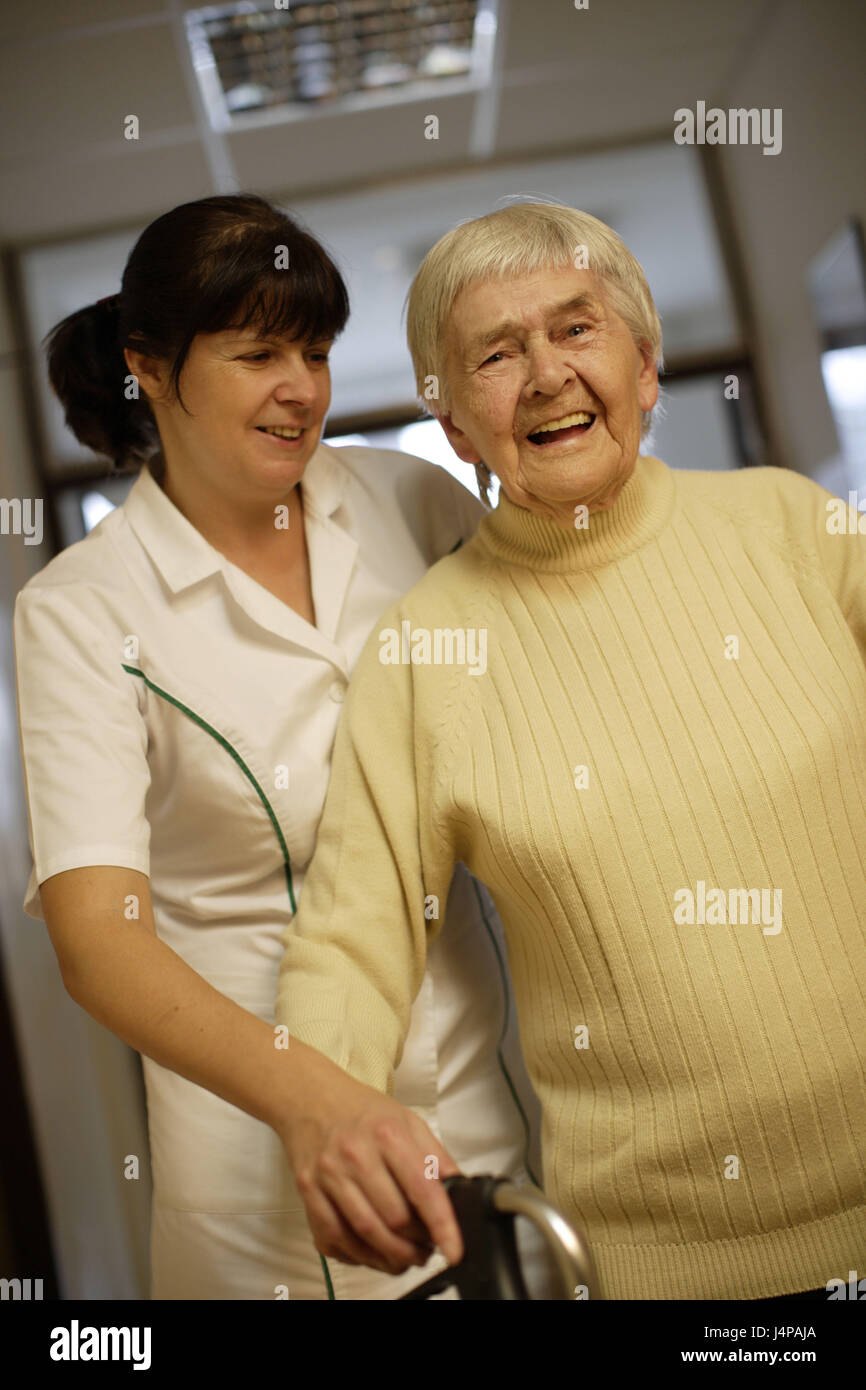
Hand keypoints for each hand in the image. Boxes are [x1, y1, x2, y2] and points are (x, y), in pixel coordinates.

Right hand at [278, 1060, 464, 1276]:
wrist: (311, 1099)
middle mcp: (356, 1155)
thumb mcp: (408, 1121)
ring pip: (365, 1233)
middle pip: (394, 1218)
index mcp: (388, 1134)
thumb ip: (436, 1157)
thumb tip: (460, 1192)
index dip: (442, 1226)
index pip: (422, 1189)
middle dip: (417, 1243)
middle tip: (427, 1246)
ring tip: (406, 1257)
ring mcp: (329, 1175)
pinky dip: (357, 1255)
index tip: (454, 1250)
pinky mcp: (308, 1192)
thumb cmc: (363, 1112)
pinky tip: (372, 1252)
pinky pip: (333, 1237)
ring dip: (391, 1256)